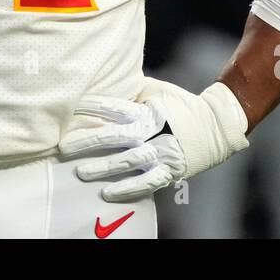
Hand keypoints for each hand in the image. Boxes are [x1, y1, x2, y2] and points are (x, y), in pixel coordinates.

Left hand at [59, 95, 188, 201]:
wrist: (216, 125)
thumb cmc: (180, 104)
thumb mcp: (156, 90)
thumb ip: (131, 91)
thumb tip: (104, 85)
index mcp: (146, 109)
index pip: (111, 108)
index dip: (88, 108)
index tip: (68, 111)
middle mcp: (151, 131)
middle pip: (112, 136)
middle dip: (86, 142)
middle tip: (63, 147)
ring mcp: (160, 153)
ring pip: (125, 162)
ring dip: (101, 167)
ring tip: (80, 172)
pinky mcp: (168, 171)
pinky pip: (145, 183)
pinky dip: (126, 189)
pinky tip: (107, 193)